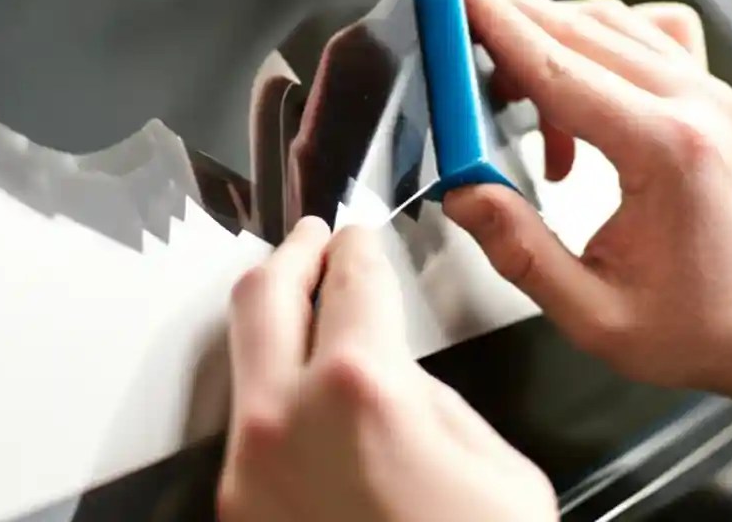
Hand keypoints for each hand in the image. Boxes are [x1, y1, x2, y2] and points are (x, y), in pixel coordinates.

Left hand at [218, 218, 555, 521]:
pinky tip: (307, 392)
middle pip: (263, 294)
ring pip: (245, 360)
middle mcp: (286, 421)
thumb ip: (429, 398)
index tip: (361, 237)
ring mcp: (249, 470)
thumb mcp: (493, 467)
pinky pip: (250, 425)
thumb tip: (391, 368)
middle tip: (314, 240)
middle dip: (292, 254)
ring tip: (306, 305)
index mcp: (361, 390)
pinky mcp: (238, 512)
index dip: (359, 246)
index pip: (350, 279)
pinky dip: (275, 389)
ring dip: (275, 319)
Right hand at [443, 0, 731, 398]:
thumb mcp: (593, 314)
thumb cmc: (692, 325)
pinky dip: (588, 41)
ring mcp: (703, 92)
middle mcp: (692, 106)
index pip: (561, 72)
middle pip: (580, 30)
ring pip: (607, 24)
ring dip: (542, 37)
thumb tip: (462, 193)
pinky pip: (639, 34)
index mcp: (666, 152)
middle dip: (507, 12)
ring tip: (494, 84)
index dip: (499, 29)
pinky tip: (564, 79)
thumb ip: (520, 251)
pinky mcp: (701, 93)